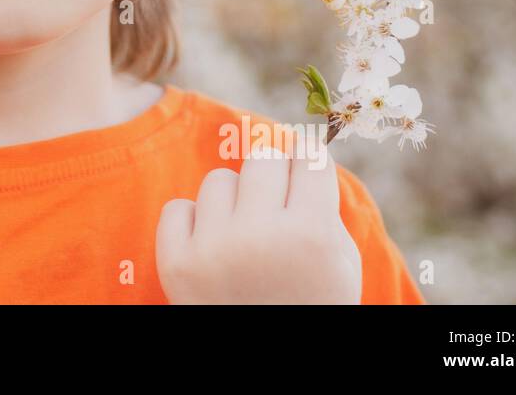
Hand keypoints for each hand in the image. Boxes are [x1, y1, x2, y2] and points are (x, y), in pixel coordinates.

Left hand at [155, 147, 361, 303]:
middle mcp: (260, 237)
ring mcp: (213, 250)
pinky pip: (177, 208)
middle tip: (275, 206)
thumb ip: (321, 204)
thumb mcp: (339, 260)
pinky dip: (193, 224)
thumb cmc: (312, 303)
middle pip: (262, 158)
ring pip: (218, 180)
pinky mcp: (175, 265)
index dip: (308, 164)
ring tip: (246, 238)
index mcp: (312, 235)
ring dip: (233, 202)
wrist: (271, 368)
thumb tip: (295, 147)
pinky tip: (213, 250)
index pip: (308, 157)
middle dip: (272, 178)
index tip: (304, 173)